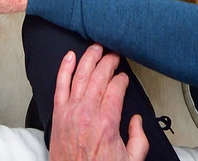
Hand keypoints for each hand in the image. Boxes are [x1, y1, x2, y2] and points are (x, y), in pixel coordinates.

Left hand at [49, 45, 147, 160]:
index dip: (121, 79)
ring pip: (80, 76)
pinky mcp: (58, 114)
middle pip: (99, 77)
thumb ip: (139, 138)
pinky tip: (69, 57)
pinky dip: (64, 68)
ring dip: (89, 58)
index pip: (115, 88)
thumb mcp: (131, 160)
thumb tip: (136, 121)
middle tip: (114, 56)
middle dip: (108, 62)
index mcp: (107, 122)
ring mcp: (71, 111)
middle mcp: (87, 113)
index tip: (124, 77)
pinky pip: (60, 85)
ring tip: (96, 48)